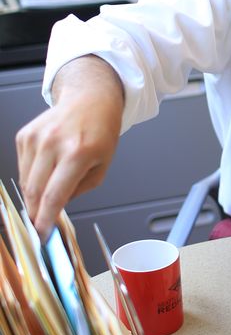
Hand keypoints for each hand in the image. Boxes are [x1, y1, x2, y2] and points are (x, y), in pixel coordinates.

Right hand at [16, 57, 122, 238]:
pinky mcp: (25, 135)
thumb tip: (56, 206)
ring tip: (47, 196)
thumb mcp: (102, 165)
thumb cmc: (101, 132)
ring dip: (34, 195)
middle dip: (36, 212)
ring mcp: (36, 138)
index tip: (42, 234)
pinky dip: (32, 176)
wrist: (90, 100)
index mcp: (78, 153)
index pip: (54, 195)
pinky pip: (23, 166)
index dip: (45, 218)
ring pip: (26, 180)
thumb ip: (80, 189)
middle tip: (39, 225)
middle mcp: (53, 143)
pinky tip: (46, 171)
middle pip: (34, 190)